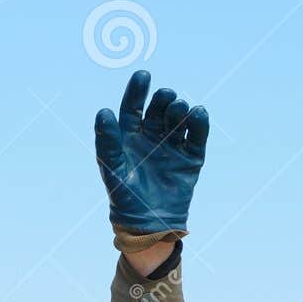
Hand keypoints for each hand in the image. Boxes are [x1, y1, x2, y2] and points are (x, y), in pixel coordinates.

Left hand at [95, 71, 208, 237]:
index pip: (133, 107)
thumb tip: (103, 112)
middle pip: (159, 109)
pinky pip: (197, 135)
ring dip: (180, 109)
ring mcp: (172, 146)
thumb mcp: (113, 169)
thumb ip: (107, 142)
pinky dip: (199, 122)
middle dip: (164, 99)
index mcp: (131, 137)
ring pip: (179, 118)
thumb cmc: (125, 197)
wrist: (149, 225)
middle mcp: (152, 137)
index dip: (137, 91)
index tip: (143, 76)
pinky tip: (197, 113)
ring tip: (179, 109)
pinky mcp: (191, 157)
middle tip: (167, 97)